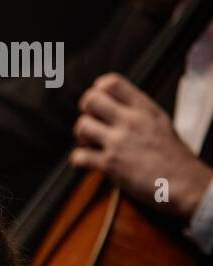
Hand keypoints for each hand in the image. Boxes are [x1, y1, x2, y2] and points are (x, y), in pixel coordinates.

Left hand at [70, 73, 212, 218]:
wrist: (186, 183)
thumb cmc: (175, 157)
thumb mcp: (160, 122)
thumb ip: (137, 111)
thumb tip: (113, 105)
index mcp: (144, 109)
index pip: (111, 83)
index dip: (98, 90)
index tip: (100, 102)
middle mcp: (131, 121)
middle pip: (90, 100)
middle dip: (86, 111)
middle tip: (93, 122)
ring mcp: (119, 142)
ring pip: (82, 126)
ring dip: (82, 136)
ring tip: (93, 144)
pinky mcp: (110, 163)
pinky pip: (79, 156)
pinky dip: (79, 160)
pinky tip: (89, 162)